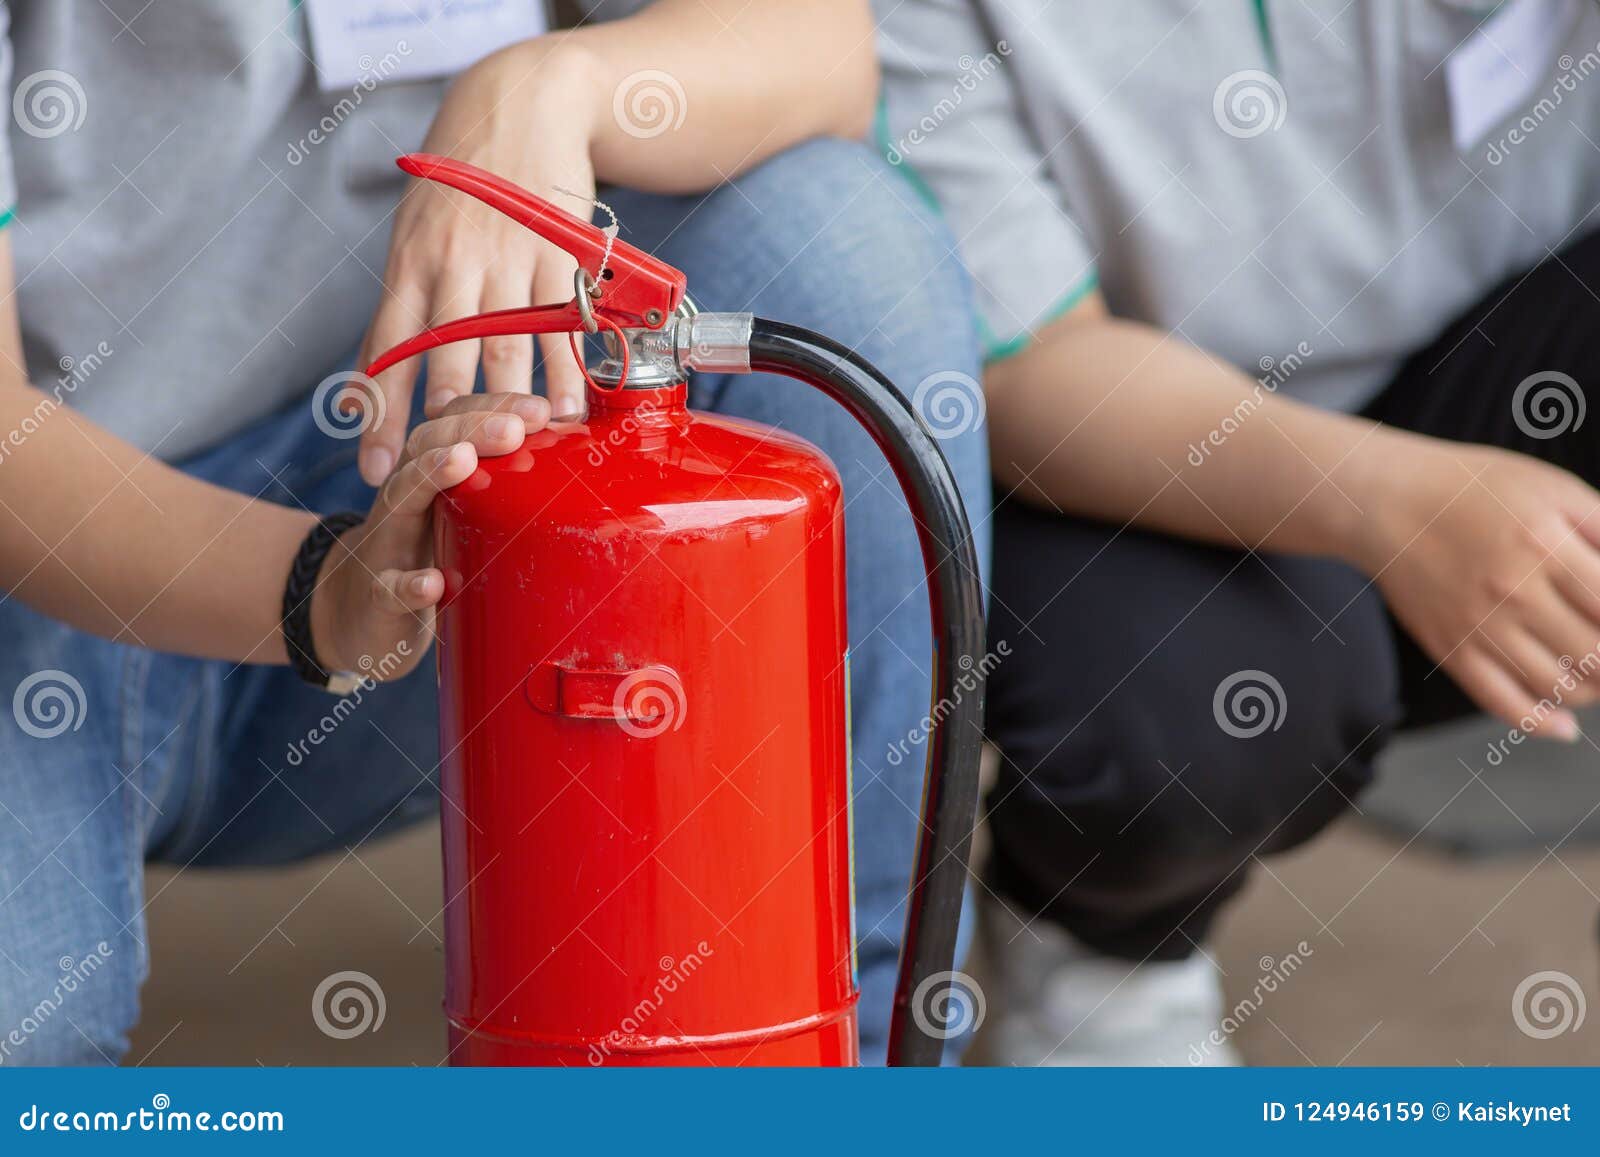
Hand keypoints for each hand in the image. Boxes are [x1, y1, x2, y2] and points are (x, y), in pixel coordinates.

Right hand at [310, 394, 550, 677]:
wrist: (356, 614)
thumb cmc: (427, 554)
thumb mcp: (462, 512)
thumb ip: (500, 485)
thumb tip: (570, 463)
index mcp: (429, 471)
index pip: (456, 423)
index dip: (494, 408)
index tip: (541, 409)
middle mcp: (404, 496)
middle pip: (426, 444)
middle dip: (469, 429)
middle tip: (512, 428)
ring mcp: (387, 544)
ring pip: (401, 498)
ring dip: (430, 476)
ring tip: (461, 461)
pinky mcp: (377, 596)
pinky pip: (389, 588)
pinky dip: (409, 585)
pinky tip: (432, 583)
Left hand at [356, 40, 601, 484]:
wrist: (517, 111)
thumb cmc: (460, 190)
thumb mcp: (413, 238)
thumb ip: (402, 313)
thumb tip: (368, 390)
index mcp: (410, 265)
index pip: (387, 352)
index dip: (380, 415)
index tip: (376, 470)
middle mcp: (455, 265)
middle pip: (451, 359)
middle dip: (450, 420)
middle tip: (456, 473)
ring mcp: (510, 260)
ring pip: (511, 348)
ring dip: (515, 406)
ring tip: (520, 452)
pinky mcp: (558, 256)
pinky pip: (563, 327)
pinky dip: (568, 373)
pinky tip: (571, 412)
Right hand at [1361, 439, 1599, 738]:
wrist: (1388, 504)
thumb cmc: (1475, 489)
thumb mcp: (1552, 489)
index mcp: (1545, 545)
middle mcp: (1513, 591)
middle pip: (1597, 654)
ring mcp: (1478, 626)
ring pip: (1559, 687)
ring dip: (1592, 690)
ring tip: (1595, 675)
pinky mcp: (1450, 649)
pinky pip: (1502, 703)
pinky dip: (1542, 724)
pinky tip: (1565, 727)